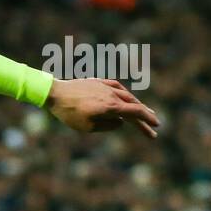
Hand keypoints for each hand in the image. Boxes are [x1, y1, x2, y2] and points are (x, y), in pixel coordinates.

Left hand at [45, 78, 159, 138]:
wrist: (54, 93)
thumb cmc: (69, 113)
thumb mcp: (88, 127)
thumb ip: (107, 126)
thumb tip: (120, 123)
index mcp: (111, 107)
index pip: (136, 113)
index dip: (147, 120)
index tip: (156, 127)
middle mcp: (112, 95)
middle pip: (134, 106)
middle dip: (145, 117)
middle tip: (154, 127)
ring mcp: (106, 87)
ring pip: (126, 96)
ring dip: (136, 105)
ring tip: (143, 112)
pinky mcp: (98, 82)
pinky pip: (117, 88)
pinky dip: (124, 94)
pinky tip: (126, 98)